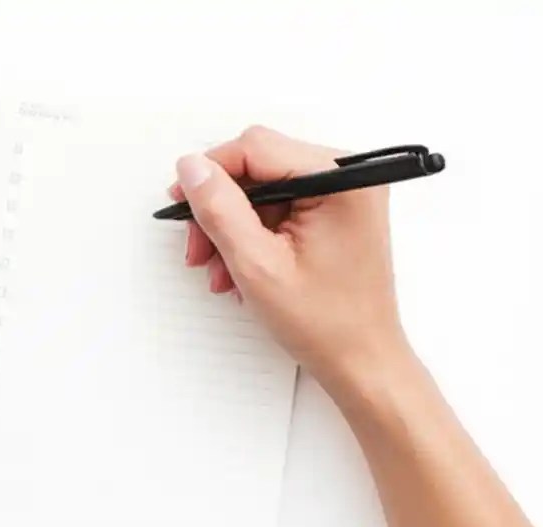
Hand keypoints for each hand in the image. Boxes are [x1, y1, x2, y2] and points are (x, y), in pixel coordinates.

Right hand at [170, 125, 412, 394]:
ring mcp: (343, 196)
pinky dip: (252, 236)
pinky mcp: (334, 214)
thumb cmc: (325, 323)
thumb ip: (220, 209)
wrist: (363, 362)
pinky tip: (239, 269)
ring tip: (218, 270)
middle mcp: (348, 178)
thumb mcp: (256, 265)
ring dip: (231, 227)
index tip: (180, 202)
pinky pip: (279, 208)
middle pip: (258, 167)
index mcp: (340, 180)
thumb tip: (191, 168)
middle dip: (220, 208)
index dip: (210, 172)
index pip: (256, 147)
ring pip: (262, 190)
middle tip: (198, 249)